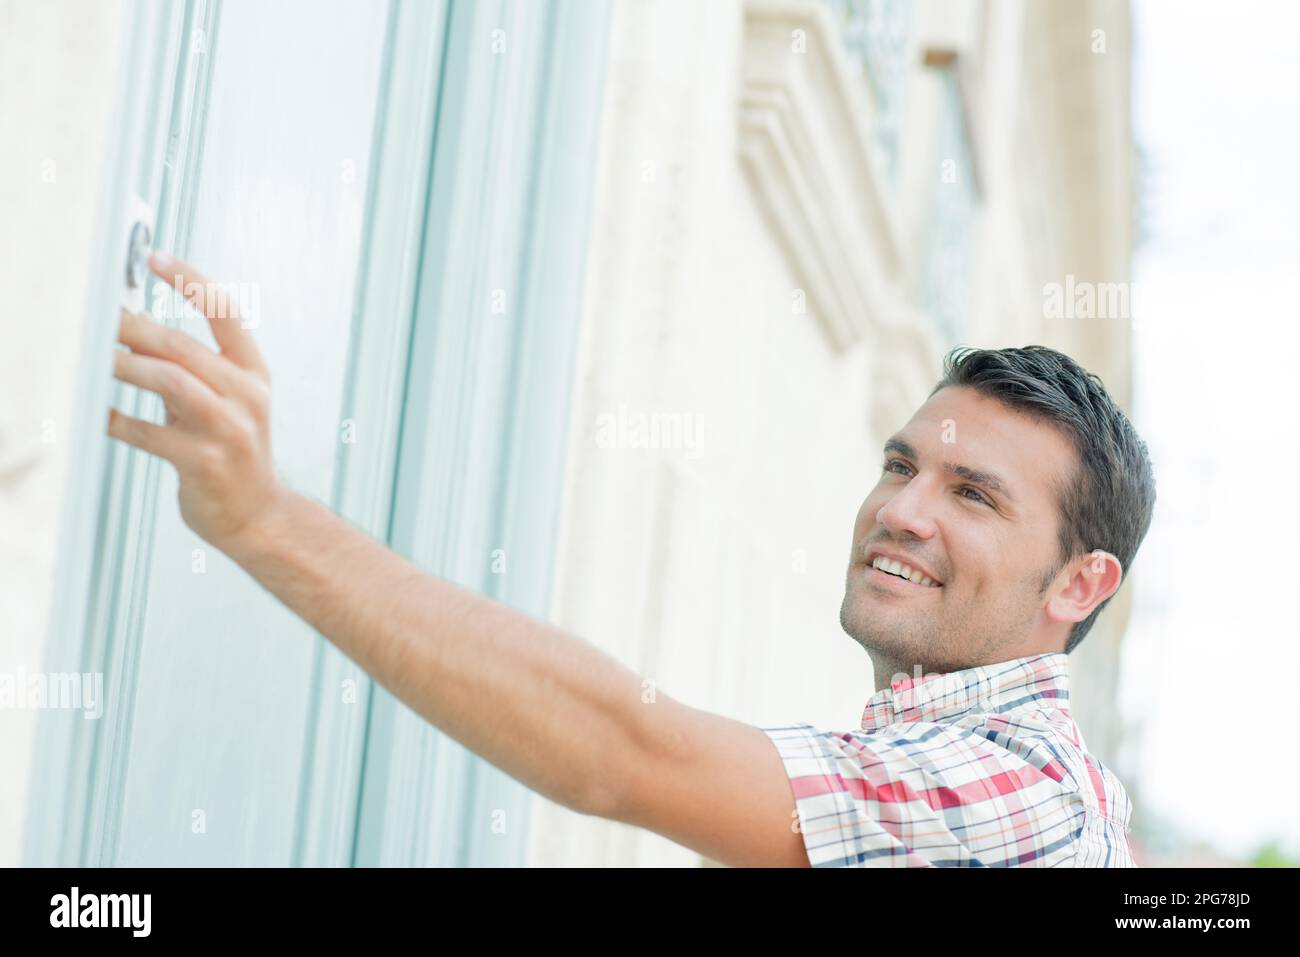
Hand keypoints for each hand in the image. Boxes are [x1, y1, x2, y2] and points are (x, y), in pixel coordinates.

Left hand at [107, 251, 282, 553]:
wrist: (258, 516)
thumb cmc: (232, 450)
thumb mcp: (227, 402)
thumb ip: (192, 369)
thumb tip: (130, 329)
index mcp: (254, 374)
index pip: (227, 312)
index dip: (191, 280)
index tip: (153, 258)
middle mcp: (247, 397)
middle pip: (183, 347)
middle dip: (134, 328)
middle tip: (100, 320)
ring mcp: (230, 431)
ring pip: (169, 383)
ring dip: (124, 367)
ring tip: (96, 361)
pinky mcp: (206, 464)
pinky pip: (150, 433)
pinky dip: (118, 420)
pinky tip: (100, 414)